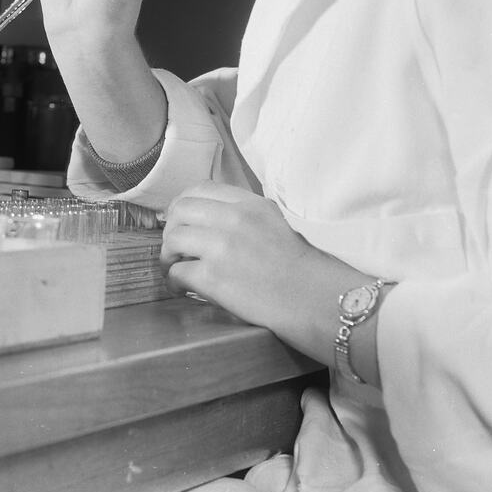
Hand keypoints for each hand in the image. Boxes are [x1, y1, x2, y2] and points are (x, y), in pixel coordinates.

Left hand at [160, 182, 363, 360]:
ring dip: (169, 255)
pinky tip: (184, 289)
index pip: (200, 189)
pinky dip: (175, 281)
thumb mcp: (279, 225)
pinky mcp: (214, 277)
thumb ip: (248, 219)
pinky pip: (177, 271)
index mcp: (251, 205)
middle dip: (171, 229)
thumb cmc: (308, 272)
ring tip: (176, 268)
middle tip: (175, 247)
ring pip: (172, 238)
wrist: (322, 302)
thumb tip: (216, 223)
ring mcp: (221, 247)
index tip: (181, 219)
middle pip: (179, 210)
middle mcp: (233, 219)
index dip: (182, 205)